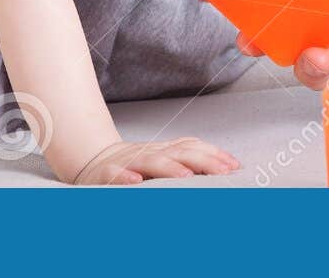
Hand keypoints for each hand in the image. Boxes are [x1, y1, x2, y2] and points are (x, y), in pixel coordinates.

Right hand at [69, 137, 238, 184]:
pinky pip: (114, 175)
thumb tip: (224, 168)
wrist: (94, 160)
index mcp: (165, 150)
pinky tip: (135, 182)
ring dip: (169, 168)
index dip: (214, 155)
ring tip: (186, 175)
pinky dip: (124, 177)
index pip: (193, 147)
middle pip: (179, 152)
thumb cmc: (136, 166)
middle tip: (222, 171)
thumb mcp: (163, 161)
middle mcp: (150, 152)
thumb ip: (188, 161)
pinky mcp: (106, 174)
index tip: (234, 166)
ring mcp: (128, 161)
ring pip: (150, 161)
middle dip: (202, 160)